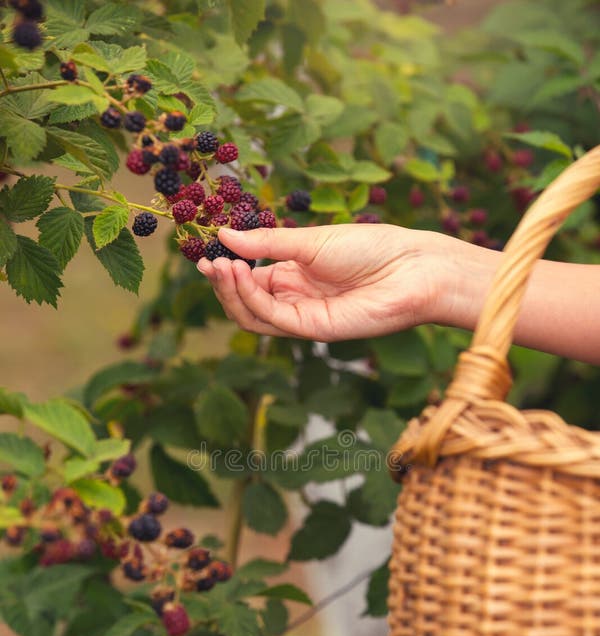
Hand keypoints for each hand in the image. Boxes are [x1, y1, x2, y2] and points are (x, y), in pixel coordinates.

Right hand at [197, 224, 458, 340]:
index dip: (225, 269)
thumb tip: (224, 235)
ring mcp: (303, 316)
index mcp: (294, 275)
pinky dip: (252, 298)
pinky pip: (274, 318)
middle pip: (246, 302)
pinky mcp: (314, 329)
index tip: (203, 253)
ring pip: (253, 315)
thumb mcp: (310, 240)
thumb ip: (268, 242)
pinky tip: (241, 275)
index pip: (249, 278)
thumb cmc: (370, 248)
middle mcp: (295, 298)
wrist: (411, 268)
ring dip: (232, 292)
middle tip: (208, 262)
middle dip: (223, 283)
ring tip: (221, 266)